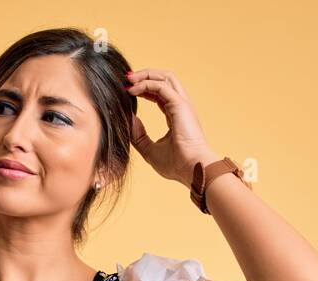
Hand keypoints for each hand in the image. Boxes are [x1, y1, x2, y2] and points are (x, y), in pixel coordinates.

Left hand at [126, 68, 219, 186]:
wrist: (191, 169)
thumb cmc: (176, 164)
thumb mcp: (149, 150)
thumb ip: (138, 135)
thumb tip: (128, 120)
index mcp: (176, 115)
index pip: (160, 93)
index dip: (144, 88)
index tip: (128, 90)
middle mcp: (181, 106)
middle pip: (164, 79)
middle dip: (145, 75)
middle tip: (126, 79)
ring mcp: (182, 104)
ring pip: (165, 77)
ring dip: (145, 75)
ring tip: (128, 79)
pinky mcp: (180, 105)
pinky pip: (161, 87)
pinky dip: (145, 85)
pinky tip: (132, 91)